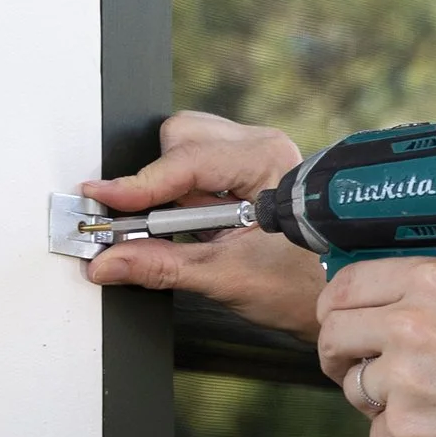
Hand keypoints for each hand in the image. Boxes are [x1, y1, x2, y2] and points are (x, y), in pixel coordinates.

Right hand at [82, 111, 318, 338]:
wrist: (331, 298)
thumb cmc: (300, 286)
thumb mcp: (225, 279)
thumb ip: (161, 267)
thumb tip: (109, 261)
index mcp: (268, 163)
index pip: (187, 161)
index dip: (140, 184)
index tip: (104, 199)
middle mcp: (261, 147)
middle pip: (179, 138)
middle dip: (156, 180)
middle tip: (148, 224)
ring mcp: (251, 152)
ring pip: (181, 145)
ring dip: (168, 185)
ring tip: (188, 227)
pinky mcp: (240, 166)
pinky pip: (191, 160)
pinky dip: (178, 189)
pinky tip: (195, 221)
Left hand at [319, 256, 435, 436]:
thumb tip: (399, 300)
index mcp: (434, 283)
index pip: (346, 284)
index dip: (334, 306)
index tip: (339, 322)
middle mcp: (412, 325)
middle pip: (333, 334)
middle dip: (338, 356)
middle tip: (353, 368)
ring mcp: (405, 380)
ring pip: (356, 389)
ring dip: (379, 401)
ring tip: (429, 407)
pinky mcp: (406, 430)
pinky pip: (379, 435)